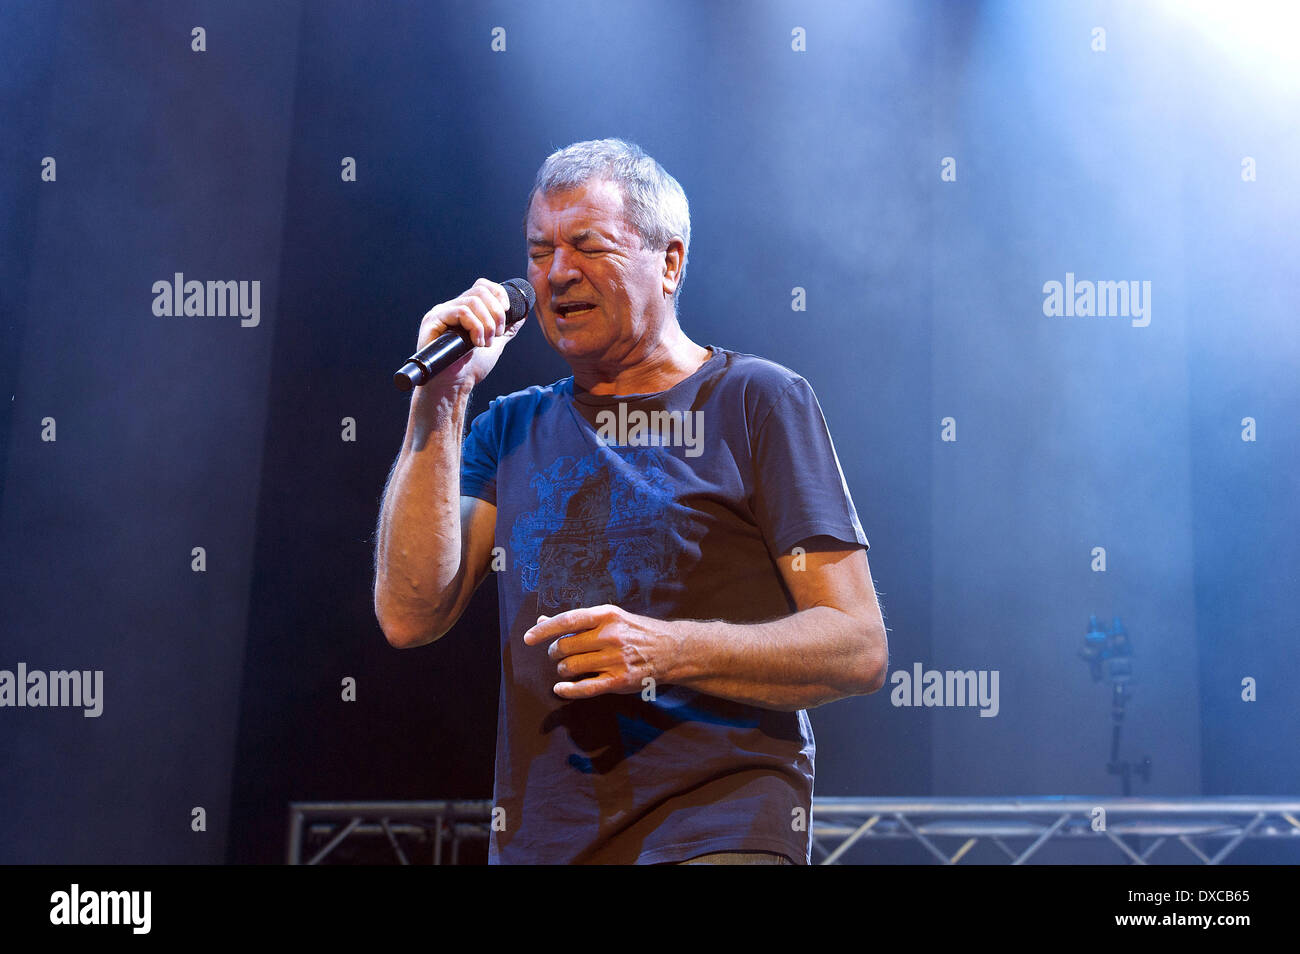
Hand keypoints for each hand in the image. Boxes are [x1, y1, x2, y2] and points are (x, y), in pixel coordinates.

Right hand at [414, 278, 526, 391]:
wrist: (454, 386)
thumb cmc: (470, 369)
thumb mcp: (494, 344)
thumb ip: (506, 328)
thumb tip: (522, 313)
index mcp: (464, 310)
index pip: (482, 286)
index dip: (498, 294)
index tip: (507, 311)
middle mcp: (451, 307)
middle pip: (480, 291)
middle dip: (496, 313)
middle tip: (498, 334)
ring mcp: (441, 313)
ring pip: (473, 301)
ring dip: (488, 324)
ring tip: (486, 343)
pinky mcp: (433, 320)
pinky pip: (461, 312)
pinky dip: (476, 327)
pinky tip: (476, 343)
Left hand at [522, 604, 671, 699]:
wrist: (671, 649)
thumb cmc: (636, 631)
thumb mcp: (610, 618)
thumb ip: (578, 622)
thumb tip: (543, 621)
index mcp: (607, 615)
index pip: (568, 621)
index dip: (544, 630)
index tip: (528, 638)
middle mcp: (610, 635)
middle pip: (565, 647)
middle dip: (555, 653)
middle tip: (559, 655)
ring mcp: (615, 659)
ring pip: (571, 667)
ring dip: (563, 669)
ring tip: (569, 668)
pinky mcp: (619, 681)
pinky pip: (585, 688)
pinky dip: (568, 690)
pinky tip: (560, 689)